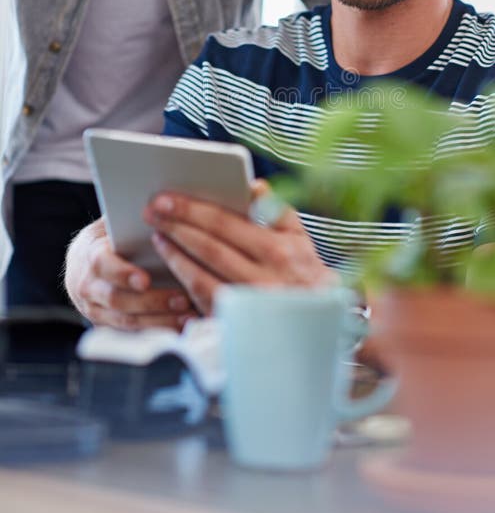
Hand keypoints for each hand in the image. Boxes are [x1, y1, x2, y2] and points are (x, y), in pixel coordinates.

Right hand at [64, 217, 194, 329]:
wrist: (81, 264)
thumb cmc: (110, 239)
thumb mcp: (113, 225)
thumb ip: (134, 223)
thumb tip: (167, 208)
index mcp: (91, 255)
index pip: (103, 265)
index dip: (124, 274)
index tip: (145, 280)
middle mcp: (88, 286)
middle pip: (118, 299)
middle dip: (152, 301)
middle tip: (182, 299)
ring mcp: (95, 309)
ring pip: (126, 321)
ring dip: (159, 320)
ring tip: (188, 316)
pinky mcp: (106, 326)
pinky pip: (132, 334)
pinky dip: (156, 332)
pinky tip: (180, 328)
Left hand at [143, 180, 335, 314]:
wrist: (324, 327)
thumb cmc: (307, 275)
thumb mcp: (302, 240)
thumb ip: (279, 210)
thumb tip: (253, 186)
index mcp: (280, 250)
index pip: (227, 224)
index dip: (193, 210)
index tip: (167, 198)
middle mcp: (264, 278)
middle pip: (209, 247)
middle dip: (177, 226)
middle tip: (152, 210)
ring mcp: (249, 305)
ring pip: (200, 275)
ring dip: (175, 253)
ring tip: (158, 234)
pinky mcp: (238, 324)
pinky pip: (203, 299)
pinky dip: (184, 279)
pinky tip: (172, 264)